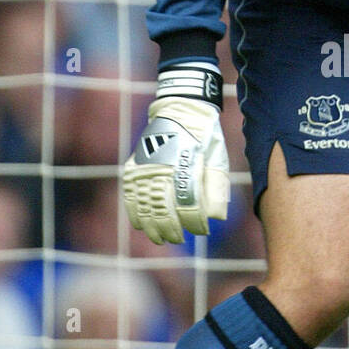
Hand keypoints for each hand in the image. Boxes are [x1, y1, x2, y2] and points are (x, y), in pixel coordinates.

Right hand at [123, 87, 229, 244]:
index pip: (189, 205)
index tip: (202, 231)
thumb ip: (216, 188)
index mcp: (186, 166)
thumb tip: (215, 218)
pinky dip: (135, 213)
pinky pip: (131, 196)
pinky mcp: (134, 167)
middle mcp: (163, 169)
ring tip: (161, 238)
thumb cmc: (204, 137)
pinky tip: (142, 225)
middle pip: (164, 210)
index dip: (196, 223)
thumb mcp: (217, 157)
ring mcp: (145, 168)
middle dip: (173, 230)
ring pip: (145, 207)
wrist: (181, 110)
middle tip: (179, 238)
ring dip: (153, 226)